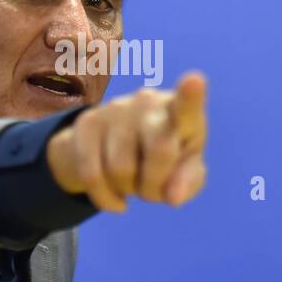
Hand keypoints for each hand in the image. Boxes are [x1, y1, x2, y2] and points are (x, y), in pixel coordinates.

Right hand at [45, 71, 207, 212]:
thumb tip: (173, 196)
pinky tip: (116, 200)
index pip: (187, 106)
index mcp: (181, 114)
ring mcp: (115, 109)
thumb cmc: (165, 161)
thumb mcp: (185, 173)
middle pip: (159, 151)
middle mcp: (148, 103)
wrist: (118, 150)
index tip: (195, 81)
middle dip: (156, 185)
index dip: (191, 95)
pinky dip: (105, 198)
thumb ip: (187, 182)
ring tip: (133, 182)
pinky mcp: (87, 122)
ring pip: (120, 169)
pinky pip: (91, 175)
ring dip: (129, 190)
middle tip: (154, 191)